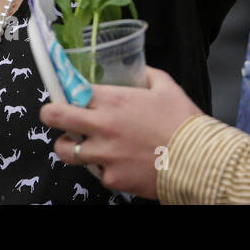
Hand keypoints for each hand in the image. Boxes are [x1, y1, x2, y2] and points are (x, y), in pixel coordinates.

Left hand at [40, 67, 201, 198]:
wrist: (199, 161)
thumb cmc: (184, 122)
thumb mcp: (166, 86)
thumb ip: (147, 75)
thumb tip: (139, 70)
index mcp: (113, 100)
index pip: (70, 90)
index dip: (66, 91)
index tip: (66, 93)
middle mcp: (102, 126)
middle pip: (54, 117)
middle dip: (50, 115)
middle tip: (55, 116)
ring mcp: (104, 155)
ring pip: (65, 150)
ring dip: (69, 145)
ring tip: (81, 144)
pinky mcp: (111, 178)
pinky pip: (96, 173)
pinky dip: (102, 168)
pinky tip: (117, 163)